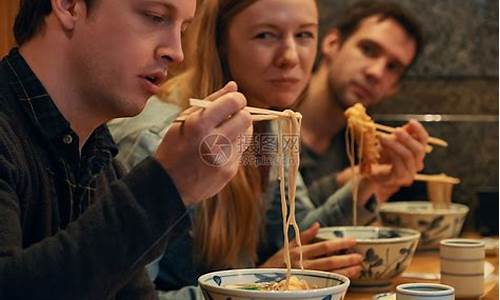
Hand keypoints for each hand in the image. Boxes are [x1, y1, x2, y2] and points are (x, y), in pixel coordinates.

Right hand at [155, 81, 252, 205]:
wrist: (168, 185)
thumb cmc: (174, 147)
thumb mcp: (184, 120)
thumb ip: (210, 101)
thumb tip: (234, 85)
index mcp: (198, 125)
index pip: (233, 103)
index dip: (237, 99)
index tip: (234, 101)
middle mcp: (213, 142)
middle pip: (246, 119)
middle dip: (242, 114)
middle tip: (232, 117)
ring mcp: (223, 159)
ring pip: (246, 136)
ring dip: (239, 131)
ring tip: (222, 135)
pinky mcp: (229, 172)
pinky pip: (240, 152)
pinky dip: (233, 148)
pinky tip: (217, 153)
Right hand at [260, 223, 362, 278]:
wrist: (263, 281)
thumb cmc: (276, 262)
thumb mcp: (287, 245)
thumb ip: (304, 236)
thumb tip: (318, 224)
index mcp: (300, 250)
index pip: (324, 246)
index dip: (339, 243)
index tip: (353, 241)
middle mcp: (303, 263)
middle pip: (329, 261)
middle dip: (347, 259)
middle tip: (360, 257)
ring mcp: (304, 276)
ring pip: (329, 274)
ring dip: (345, 271)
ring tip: (358, 269)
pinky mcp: (304, 285)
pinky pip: (324, 283)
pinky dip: (336, 280)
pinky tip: (346, 279)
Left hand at [365, 119, 428, 201]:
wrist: (369, 173)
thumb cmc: (381, 156)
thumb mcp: (391, 142)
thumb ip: (402, 134)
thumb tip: (412, 123)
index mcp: (417, 154)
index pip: (424, 141)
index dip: (420, 131)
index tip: (412, 121)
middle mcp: (417, 165)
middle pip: (419, 150)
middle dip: (407, 138)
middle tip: (395, 130)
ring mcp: (409, 174)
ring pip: (408, 156)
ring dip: (395, 145)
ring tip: (382, 137)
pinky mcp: (399, 179)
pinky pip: (399, 165)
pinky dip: (391, 154)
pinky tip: (382, 148)